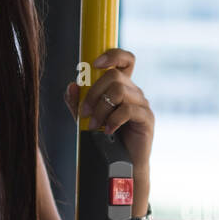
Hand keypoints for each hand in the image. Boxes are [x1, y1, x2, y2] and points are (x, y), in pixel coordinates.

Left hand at [65, 48, 153, 175]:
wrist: (122, 164)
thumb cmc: (105, 139)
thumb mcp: (86, 118)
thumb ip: (77, 102)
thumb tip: (71, 86)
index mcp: (122, 86)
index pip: (125, 59)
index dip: (112, 55)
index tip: (94, 64)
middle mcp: (134, 91)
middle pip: (114, 76)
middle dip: (94, 93)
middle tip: (84, 113)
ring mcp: (142, 104)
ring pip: (119, 92)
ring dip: (101, 109)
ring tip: (93, 126)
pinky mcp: (147, 118)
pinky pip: (128, 110)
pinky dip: (113, 120)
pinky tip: (107, 131)